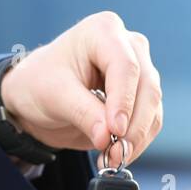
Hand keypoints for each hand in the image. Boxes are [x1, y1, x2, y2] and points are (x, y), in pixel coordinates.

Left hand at [0, 11, 161, 168]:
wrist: (37, 95)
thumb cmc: (40, 82)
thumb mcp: (54, 96)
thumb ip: (83, 113)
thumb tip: (109, 137)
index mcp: (103, 31)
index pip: (125, 66)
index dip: (124, 101)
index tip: (115, 131)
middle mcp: (128, 46)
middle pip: (147, 87)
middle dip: (134, 125)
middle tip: (116, 153)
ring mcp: (139, 70)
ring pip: (153, 107)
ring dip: (137, 138)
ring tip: (111, 158)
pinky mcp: (142, 96)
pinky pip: (150, 121)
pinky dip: (137, 142)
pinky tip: (115, 154)